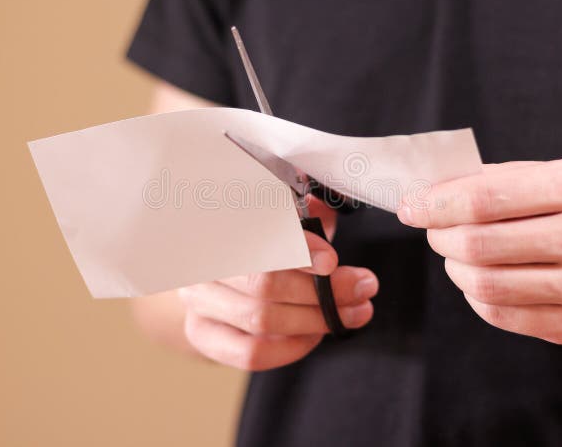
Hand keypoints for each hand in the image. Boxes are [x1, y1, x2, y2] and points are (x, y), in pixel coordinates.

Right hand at [178, 197, 377, 370]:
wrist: (223, 271)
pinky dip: (291, 347)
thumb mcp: (285, 211)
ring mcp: (198, 301)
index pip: (257, 235)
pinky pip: (251, 352)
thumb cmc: (262, 237)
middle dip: (322, 290)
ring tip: (352, 313)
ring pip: (260, 319)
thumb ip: (304, 208)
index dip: (296, 249)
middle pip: (262, 283)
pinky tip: (315, 334)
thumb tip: (326, 211)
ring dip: (315, 319)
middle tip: (362, 288)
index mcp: (218, 222)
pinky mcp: (204, 335)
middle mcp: (202, 260)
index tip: (331, 261)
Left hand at [397, 159, 561, 345]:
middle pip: (480, 244)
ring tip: (456, 253)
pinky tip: (480, 279)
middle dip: (440, 235)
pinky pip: (501, 315)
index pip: (486, 198)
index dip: (436, 203)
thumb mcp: (560, 174)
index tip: (410, 206)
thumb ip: (497, 179)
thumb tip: (430, 188)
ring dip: (454, 267)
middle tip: (431, 229)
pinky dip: (475, 296)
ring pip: (485, 284)